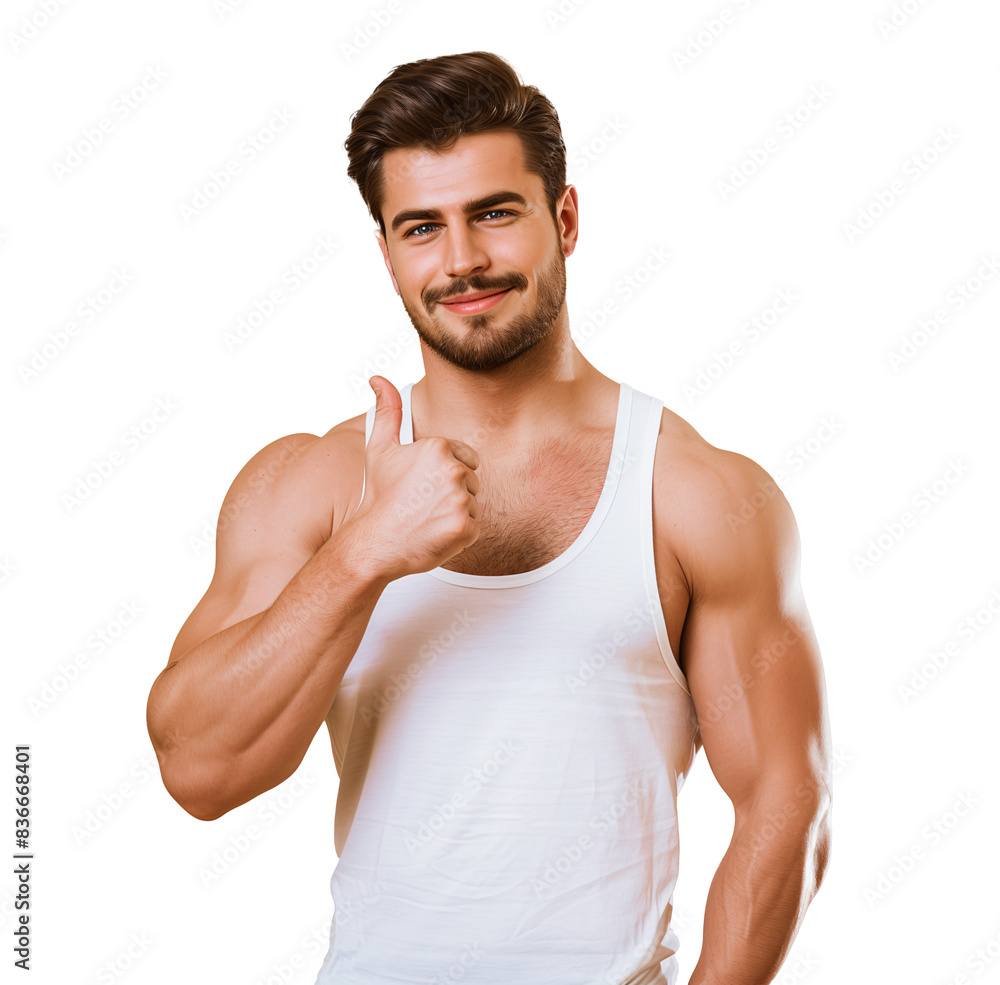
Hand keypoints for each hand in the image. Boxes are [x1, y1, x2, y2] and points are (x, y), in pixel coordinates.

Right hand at [347, 376, 480, 580]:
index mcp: (439, 448)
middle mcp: (454, 471)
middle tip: (421, 505)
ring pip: (473, 505)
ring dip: (455, 514)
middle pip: (472, 483)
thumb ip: (387, 411)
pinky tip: (433, 534)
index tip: (421, 487)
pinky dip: (458, 535)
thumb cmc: (378, 496)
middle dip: (452, 495)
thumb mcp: (380, 449)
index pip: (467, 460)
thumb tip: (378, 378)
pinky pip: (474, 528)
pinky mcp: (466, 527)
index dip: (445, 476)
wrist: (374, 543)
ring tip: (426, 520)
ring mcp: (461, 500)